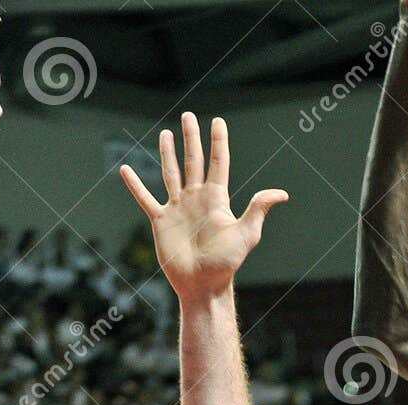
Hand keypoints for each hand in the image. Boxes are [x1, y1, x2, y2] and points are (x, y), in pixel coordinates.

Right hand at [120, 113, 286, 299]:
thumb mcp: (246, 234)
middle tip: (188, 116)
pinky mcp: (161, 221)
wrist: (202, 285)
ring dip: (167, 153)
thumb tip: (282, 193)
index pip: (218, 163)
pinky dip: (135, 185)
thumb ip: (258, 209)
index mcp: (216, 199)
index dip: (218, 141)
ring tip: (166, 133)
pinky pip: (145, 198)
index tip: (218, 121)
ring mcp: (178, 208)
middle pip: (193, 161)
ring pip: (171, 173)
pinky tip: (125, 170)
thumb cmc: (226, 263)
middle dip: (191, 138)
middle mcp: (196, 199)